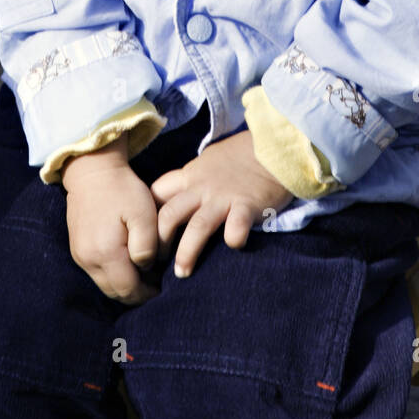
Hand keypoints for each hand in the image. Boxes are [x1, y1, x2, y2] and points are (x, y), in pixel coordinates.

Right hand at [63, 142, 162, 304]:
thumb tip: (146, 268)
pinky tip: (128, 261)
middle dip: (136, 293)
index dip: (147, 293)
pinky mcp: (77, 250)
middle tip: (155, 283)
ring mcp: (79, 256)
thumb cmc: (122, 190)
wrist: (92, 171)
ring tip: (144, 272)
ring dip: (125, 285)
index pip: (128, 290)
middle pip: (115, 293)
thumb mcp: (144, 214)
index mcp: (105, 253)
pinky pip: (97, 273)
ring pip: (105, 285)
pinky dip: (114, 274)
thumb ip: (147, 246)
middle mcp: (88, 260)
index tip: (162, 287)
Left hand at [150, 130, 293, 278]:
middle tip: (159, 263)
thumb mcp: (208, 162)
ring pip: (197, 227)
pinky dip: (234, 239)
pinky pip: (236, 226)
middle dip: (159, 242)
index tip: (145, 236)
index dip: (147, 217)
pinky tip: (235, 246)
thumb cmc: (242, 156)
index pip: (157, 194)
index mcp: (190, 176)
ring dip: (187, 252)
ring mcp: (224, 197)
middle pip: (169, 215)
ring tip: (183, 273)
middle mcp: (202, 187)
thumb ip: (193, 179)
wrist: (273, 145)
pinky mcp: (247, 204)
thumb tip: (177, 196)